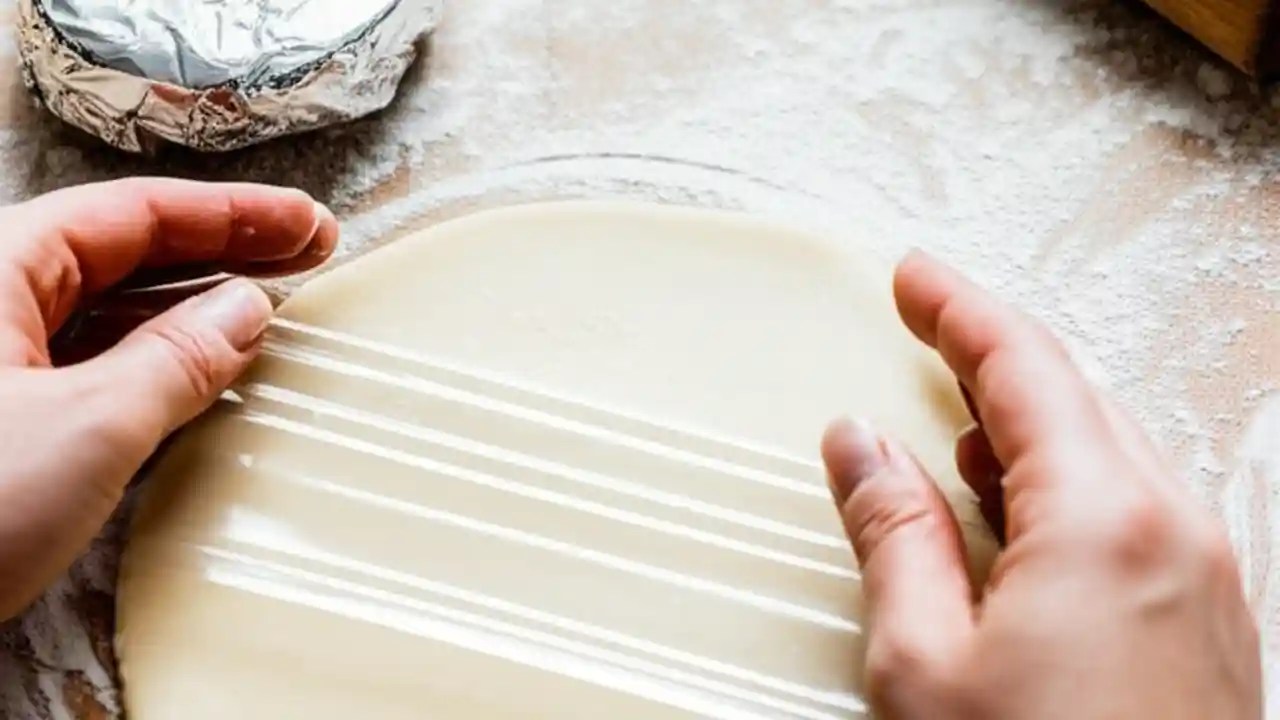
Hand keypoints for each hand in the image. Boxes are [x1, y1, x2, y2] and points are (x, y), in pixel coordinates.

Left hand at [0, 178, 337, 618]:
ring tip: (268, 310)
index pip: (131, 214)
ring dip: (189, 307)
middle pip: (120, 250)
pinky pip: (86, 361)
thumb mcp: (87, 430)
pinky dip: (150, 359)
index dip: (232, 214)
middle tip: (306, 253)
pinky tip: (198, 368)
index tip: (306, 225)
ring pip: (104, 308)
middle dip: (220, 250)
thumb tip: (245, 310)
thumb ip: (176, 360)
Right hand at [823, 252, 1261, 718]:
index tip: (914, 278)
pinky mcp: (1205, 617)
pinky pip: (1130, 507)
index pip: (1022, 367)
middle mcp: (1170, 529)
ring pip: (1106, 448)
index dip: (957, 310)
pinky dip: (1063, 482)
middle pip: (1074, 396)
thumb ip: (893, 533)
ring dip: (1028, 421)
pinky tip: (1016, 508)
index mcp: (1103, 520)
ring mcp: (1200, 573)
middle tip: (928, 330)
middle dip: (994, 355)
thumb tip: (860, 446)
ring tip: (958, 424)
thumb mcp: (926, 665)